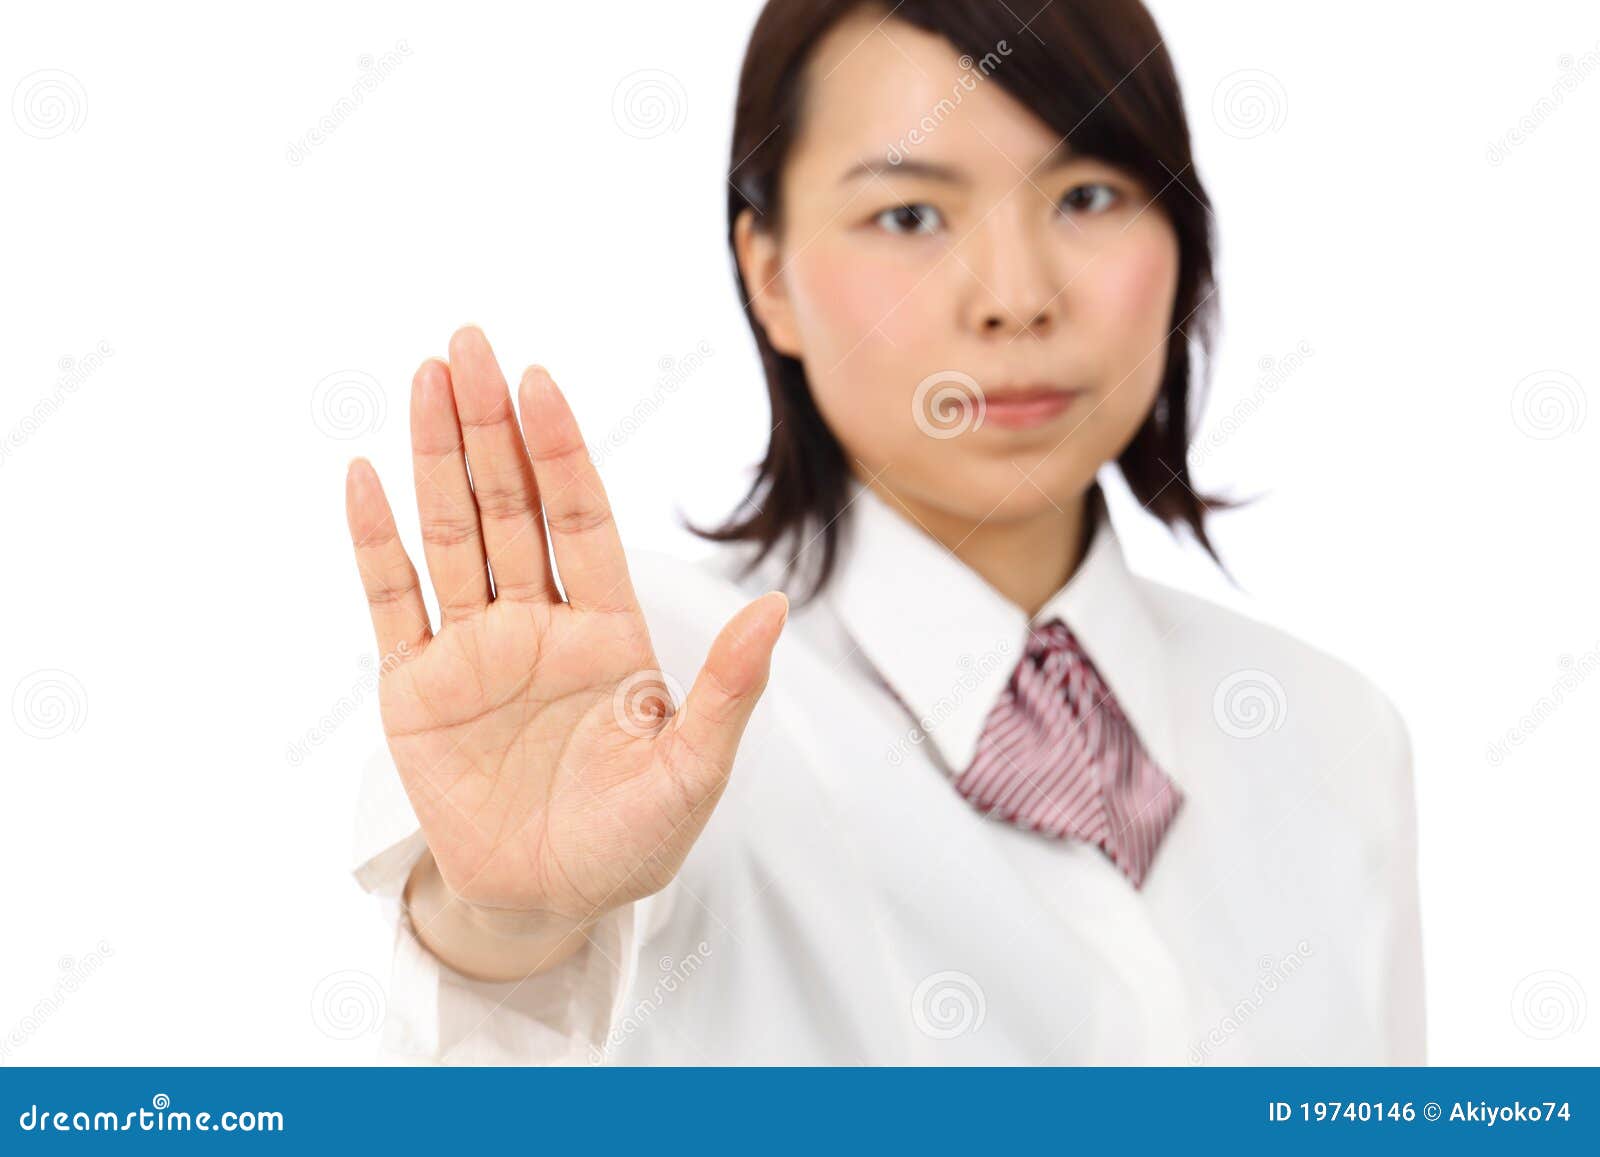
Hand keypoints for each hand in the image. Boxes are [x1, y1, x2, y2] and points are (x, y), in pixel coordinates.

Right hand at [344, 326, 786, 932]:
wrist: (549, 902)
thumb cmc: (631, 839)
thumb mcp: (692, 771)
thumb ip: (728, 690)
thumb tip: (777, 606)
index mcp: (606, 630)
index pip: (581, 519)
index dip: (560, 451)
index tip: (541, 381)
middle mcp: (536, 623)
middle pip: (509, 506)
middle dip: (490, 426)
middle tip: (469, 344)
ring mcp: (473, 650)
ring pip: (450, 535)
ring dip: (436, 458)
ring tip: (425, 378)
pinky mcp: (416, 690)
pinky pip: (393, 603)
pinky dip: (376, 544)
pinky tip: (364, 478)